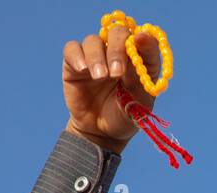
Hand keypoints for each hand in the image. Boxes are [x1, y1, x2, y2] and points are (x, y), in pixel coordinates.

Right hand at [62, 26, 162, 153]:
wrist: (102, 134)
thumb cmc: (125, 116)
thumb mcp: (139, 103)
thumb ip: (140, 77)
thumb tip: (137, 47)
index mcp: (140, 61)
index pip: (144, 40)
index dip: (144, 38)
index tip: (140, 41)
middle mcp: (117, 53)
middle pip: (117, 34)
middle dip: (117, 49)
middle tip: (117, 73)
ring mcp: (96, 57)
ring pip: (93, 41)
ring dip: (97, 57)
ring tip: (101, 77)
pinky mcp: (75, 64)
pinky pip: (72, 49)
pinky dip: (77, 55)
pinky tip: (83, 69)